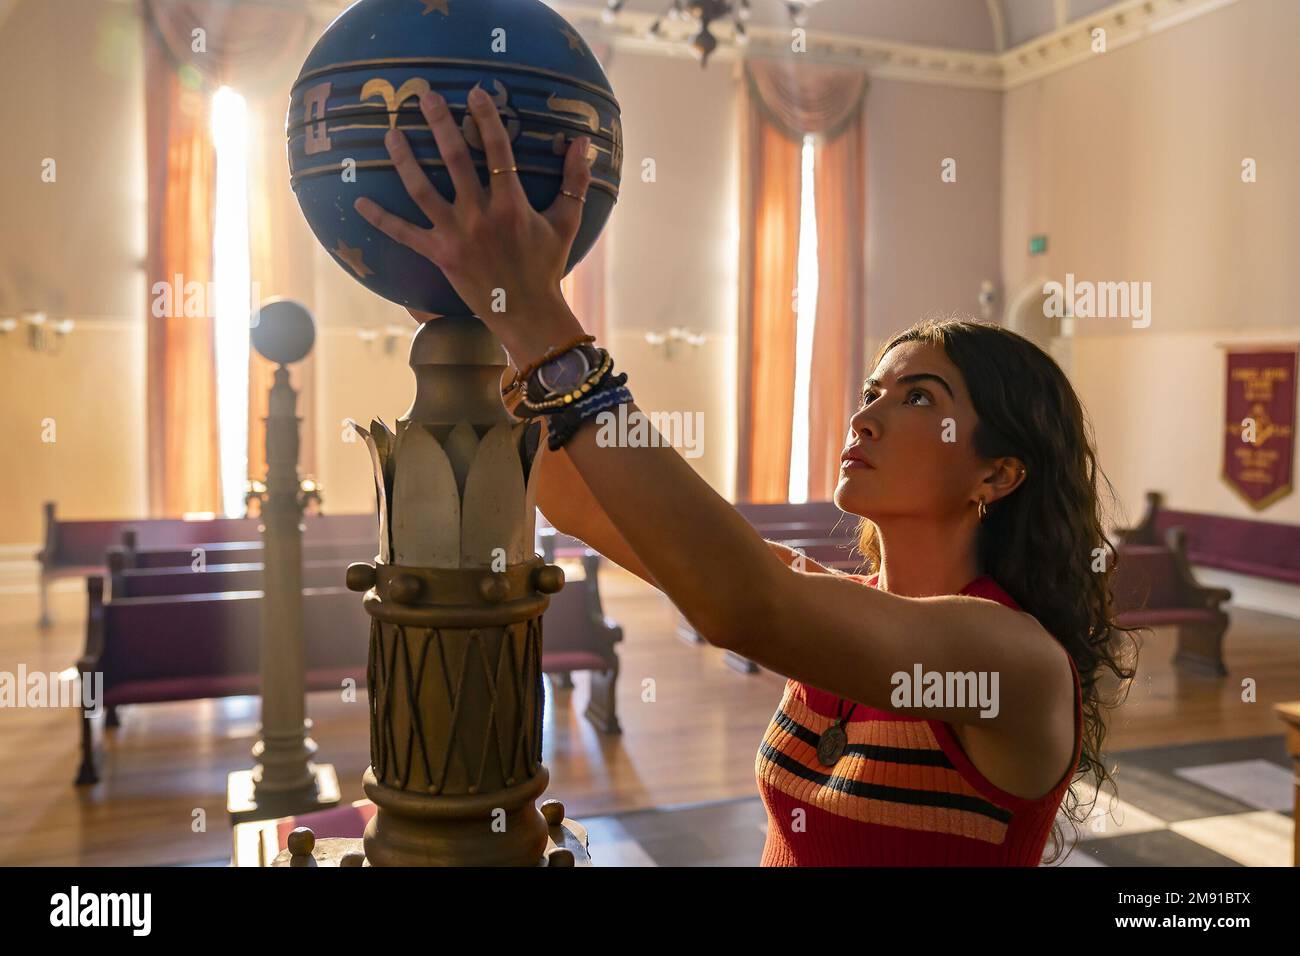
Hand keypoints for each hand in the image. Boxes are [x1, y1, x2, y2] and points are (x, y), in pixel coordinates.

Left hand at [355, 85, 590, 367]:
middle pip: (454, 159)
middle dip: (439, 123)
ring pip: (423, 189)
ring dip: (404, 159)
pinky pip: (404, 234)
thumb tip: (583, 142)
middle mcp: (480, 215)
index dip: (486, 117)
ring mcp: (457, 234)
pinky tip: (359, 202)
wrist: (526, 312)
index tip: (474, 93)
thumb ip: (575, 181)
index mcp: (512, 203)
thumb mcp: (566, 222)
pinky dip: (381, 219)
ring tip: (391, 134)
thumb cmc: (547, 266)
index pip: (498, 149)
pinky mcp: (439, 255)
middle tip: (424, 96)